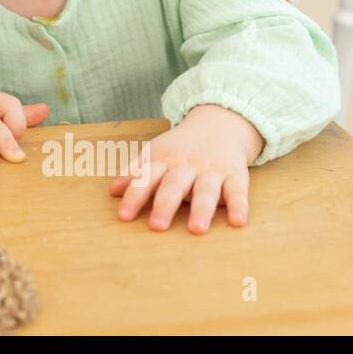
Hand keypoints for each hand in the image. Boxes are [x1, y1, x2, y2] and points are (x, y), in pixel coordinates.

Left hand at [109, 104, 264, 233]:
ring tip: (196, 229)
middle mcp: (186, 166)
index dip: (134, 196)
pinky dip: (239, 205)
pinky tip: (238, 221)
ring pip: (206, 189)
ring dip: (201, 209)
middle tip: (156, 226)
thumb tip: (113, 191)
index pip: (146, 179)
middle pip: (174, 185)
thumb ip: (136, 172)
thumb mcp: (155, 153)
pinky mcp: (235, 175)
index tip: (123, 216)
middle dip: (165, 205)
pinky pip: (237, 191)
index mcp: (164, 160)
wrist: (218, 124)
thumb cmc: (180, 147)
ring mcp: (211, 170)